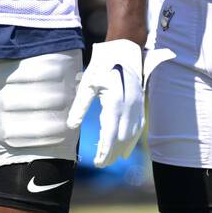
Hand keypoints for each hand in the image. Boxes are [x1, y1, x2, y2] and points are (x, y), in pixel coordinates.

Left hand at [67, 39, 143, 167]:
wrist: (125, 48)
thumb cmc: (103, 64)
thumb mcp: (88, 83)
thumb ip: (80, 106)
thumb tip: (71, 126)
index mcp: (115, 103)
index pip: (110, 135)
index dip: (104, 152)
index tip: (97, 163)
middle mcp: (129, 107)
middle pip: (122, 138)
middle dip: (112, 154)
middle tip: (101, 164)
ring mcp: (137, 106)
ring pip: (132, 134)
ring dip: (123, 148)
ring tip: (112, 159)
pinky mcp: (140, 103)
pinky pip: (139, 126)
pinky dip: (133, 138)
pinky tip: (126, 145)